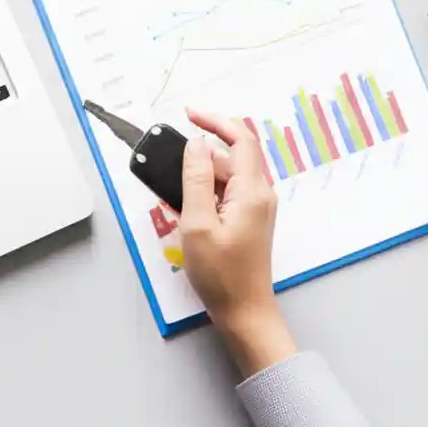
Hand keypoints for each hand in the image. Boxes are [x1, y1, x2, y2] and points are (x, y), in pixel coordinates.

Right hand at [180, 108, 294, 376]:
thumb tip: (196, 144)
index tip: (189, 115)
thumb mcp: (198, 223)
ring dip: (200, 177)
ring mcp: (255, 208)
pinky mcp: (247, 220)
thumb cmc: (221, 275)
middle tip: (167, 162)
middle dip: (200, 154)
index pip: (241, 139)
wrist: (244, 311)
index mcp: (253, 191)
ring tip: (172, 194)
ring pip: (226, 176)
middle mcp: (259, 194)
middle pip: (231, 156)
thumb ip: (196, 179)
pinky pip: (226, 193)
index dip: (215, 121)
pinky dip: (205, 192)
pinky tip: (185, 207)